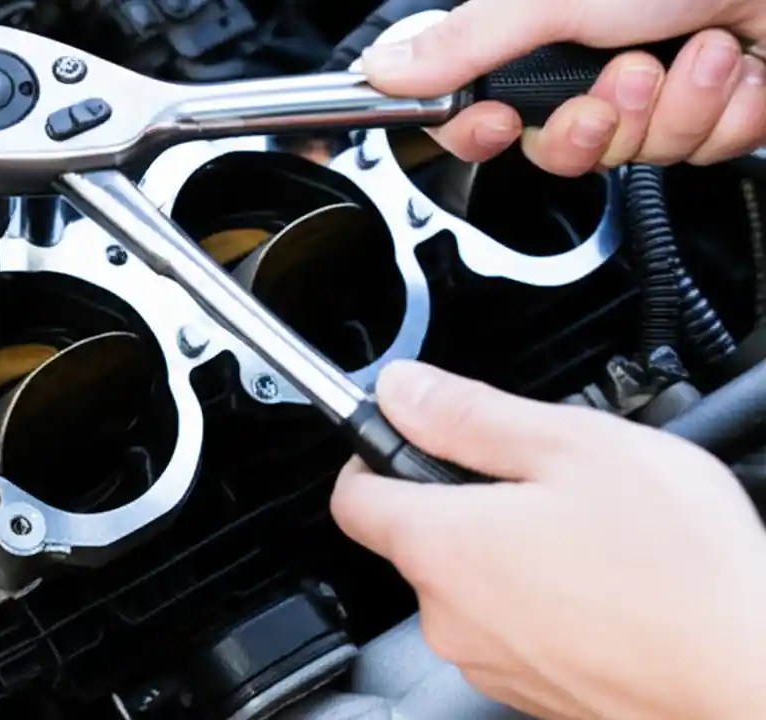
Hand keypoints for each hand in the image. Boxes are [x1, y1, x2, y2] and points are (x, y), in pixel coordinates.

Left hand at [332, 360, 765, 718]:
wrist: (749, 679)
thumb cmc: (678, 568)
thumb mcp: (572, 446)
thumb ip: (468, 414)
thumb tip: (401, 390)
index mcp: (440, 544)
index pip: (353, 495)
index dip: (374, 454)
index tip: (411, 435)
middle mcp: (446, 614)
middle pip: (417, 537)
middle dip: (463, 499)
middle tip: (541, 479)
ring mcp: (487, 661)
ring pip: (469, 584)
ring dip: (507, 551)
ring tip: (588, 535)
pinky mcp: (530, 692)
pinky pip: (510, 628)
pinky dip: (540, 600)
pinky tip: (603, 584)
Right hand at [361, 0, 765, 175]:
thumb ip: (468, 41)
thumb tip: (382, 68)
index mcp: (543, 41)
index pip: (476, 113)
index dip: (479, 131)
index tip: (495, 122)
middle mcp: (592, 69)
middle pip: (555, 150)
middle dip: (600, 119)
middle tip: (628, 72)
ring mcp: (655, 95)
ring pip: (633, 155)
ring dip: (675, 106)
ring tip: (698, 51)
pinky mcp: (714, 115)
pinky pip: (699, 153)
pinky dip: (724, 110)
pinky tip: (734, 66)